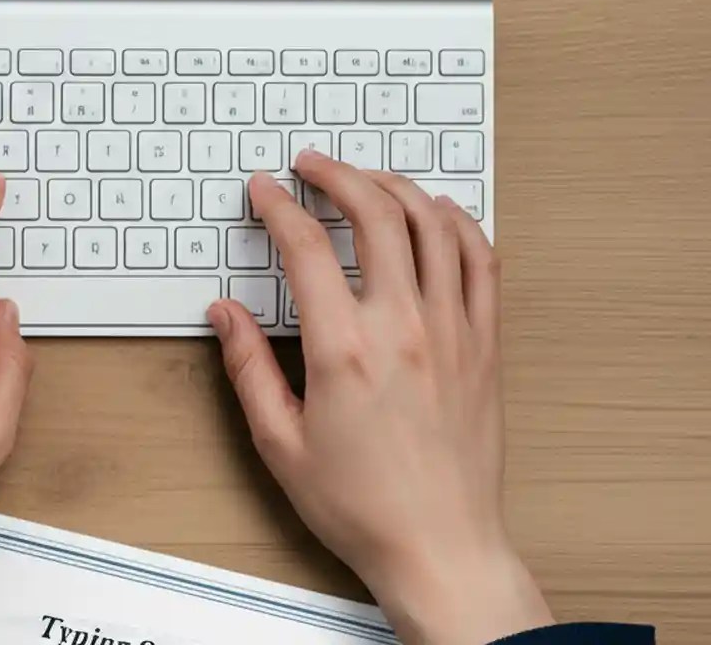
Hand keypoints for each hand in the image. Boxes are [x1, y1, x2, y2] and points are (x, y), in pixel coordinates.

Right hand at [209, 151, 552, 644]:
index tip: (264, 191)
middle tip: (313, 166)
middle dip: (338, 175)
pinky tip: (437, 214)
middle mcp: (404, 326)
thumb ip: (248, 368)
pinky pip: (481, 260)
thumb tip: (224, 314)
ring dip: (396, 188)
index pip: (306, 247)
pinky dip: (458, 223)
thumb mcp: (280, 442)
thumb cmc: (361, 505)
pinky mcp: (485, 343)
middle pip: (375, 214)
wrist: (440, 545)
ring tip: (368, 180)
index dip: (278, 207)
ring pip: (433, 224)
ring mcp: (453, 329)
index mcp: (344, 349)